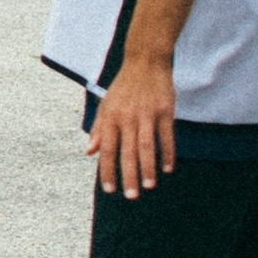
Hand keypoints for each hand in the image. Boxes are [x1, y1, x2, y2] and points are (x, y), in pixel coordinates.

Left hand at [91, 46, 176, 198]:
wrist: (145, 61)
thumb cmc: (123, 87)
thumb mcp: (106, 105)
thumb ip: (98, 129)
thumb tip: (89, 152)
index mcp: (111, 118)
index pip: (107, 149)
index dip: (107, 170)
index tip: (109, 189)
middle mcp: (127, 117)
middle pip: (127, 152)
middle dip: (129, 176)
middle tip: (131, 196)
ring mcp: (147, 114)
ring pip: (147, 146)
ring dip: (148, 168)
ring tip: (149, 186)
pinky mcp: (165, 110)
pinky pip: (167, 136)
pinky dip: (168, 153)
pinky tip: (168, 168)